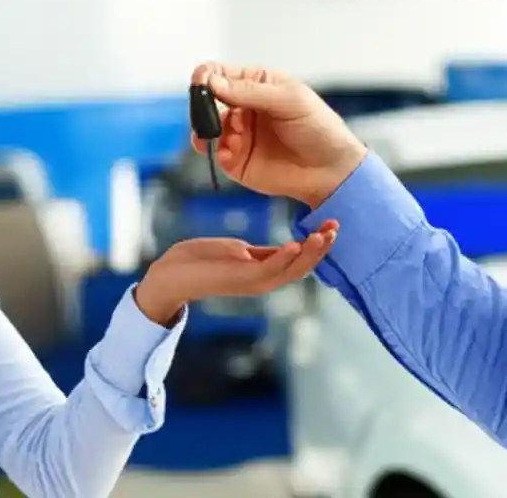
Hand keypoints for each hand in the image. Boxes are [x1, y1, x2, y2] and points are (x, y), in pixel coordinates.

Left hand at [134, 220, 339, 325]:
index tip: (332, 224)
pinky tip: (296, 242)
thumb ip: (261, 253)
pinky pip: (268, 269)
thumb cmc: (200, 261)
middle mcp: (263, 281)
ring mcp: (253, 282)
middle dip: (321, 249)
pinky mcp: (240, 279)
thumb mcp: (238, 251)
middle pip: (302, 268)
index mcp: (264, 272)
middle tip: (336, 227)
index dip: (318, 245)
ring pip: (291, 270)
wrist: (170, 274)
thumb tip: (284, 248)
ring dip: (310, 253)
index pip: (300, 260)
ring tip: (324, 234)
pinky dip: (284, 257)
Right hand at [190, 63, 367, 207]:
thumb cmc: (319, 128)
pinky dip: (213, 150)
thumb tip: (213, 83)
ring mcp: (237, 133)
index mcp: (256, 84)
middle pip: (206, 99)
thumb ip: (250, 92)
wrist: (331, 170)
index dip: (206, 76)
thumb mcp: (289, 100)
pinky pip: (213, 152)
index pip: (220, 73)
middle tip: (206, 112)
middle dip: (202, 104)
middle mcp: (242, 107)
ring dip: (205, 128)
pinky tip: (227, 151)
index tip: (202, 84)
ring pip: (205, 125)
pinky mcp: (235, 159)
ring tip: (217, 134)